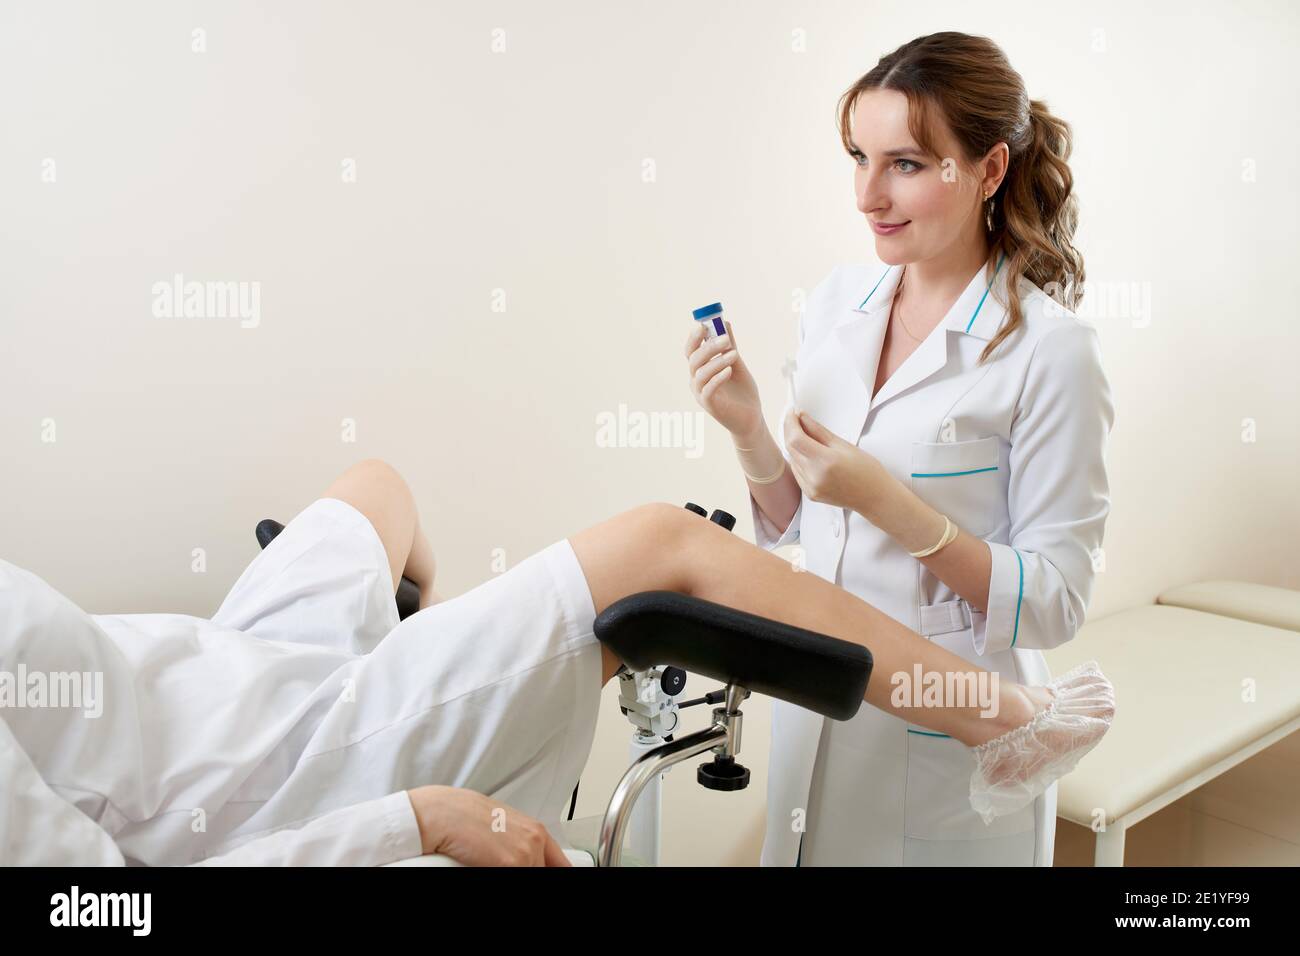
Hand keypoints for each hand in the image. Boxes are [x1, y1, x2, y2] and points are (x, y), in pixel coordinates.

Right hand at [406, 786, 571, 865]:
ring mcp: (526, 853)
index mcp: (536, 830)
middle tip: (500, 864)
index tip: (551, 872)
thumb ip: (518, 845)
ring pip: (530, 874)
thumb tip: (526, 861)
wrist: (443, 814)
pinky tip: (482, 863)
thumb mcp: (501, 828)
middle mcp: (536, 840)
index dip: (556, 870)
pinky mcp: (512, 864)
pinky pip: (514, 880)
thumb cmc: (464, 817)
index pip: (560, 863)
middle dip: (526, 871)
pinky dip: (494, 873)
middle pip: (542, 871)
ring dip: (508, 872)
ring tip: (486, 861)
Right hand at [684, 319, 763, 439]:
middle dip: (708, 346)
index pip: (691, 350)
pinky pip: (708, 389)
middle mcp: (696, 380)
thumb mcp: (737, 364)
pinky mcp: (710, 406)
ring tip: (734, 354)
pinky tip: (729, 370)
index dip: (694, 337)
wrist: (752, 418)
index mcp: (700, 369)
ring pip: (700, 373)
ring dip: (716, 361)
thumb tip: (725, 323)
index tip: (703, 324)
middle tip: (725, 338)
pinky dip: (717, 378)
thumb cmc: (743, 391)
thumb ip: (730, 346)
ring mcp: (701, 394)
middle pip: (694, 360)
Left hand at [783, 408, 895, 517]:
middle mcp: (815, 477)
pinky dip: (799, 460)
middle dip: (790, 431)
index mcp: (826, 461)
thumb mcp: (844, 444)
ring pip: (793, 460)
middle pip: (791, 448)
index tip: (792, 413)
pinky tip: (808, 454)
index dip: (790, 423)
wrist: (874, 496)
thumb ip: (819, 430)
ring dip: (794, 446)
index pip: (796, 438)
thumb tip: (802, 418)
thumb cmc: (866, 470)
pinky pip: (797, 472)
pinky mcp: (810, 494)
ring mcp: (811, 488)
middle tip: (796, 420)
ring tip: (805, 436)